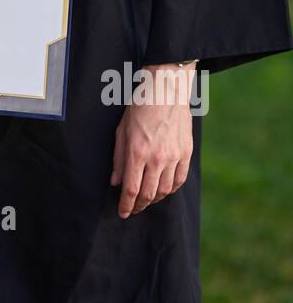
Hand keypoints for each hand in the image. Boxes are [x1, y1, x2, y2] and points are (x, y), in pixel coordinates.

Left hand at [111, 64, 194, 217]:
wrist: (166, 90)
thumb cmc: (139, 107)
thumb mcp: (121, 130)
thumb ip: (119, 158)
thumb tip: (116, 183)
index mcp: (138, 152)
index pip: (131, 189)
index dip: (126, 205)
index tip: (122, 212)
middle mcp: (157, 158)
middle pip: (148, 194)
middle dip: (138, 205)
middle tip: (133, 209)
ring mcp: (174, 156)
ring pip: (165, 190)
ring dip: (154, 199)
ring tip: (146, 200)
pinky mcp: (187, 153)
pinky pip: (179, 180)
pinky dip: (170, 189)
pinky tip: (163, 190)